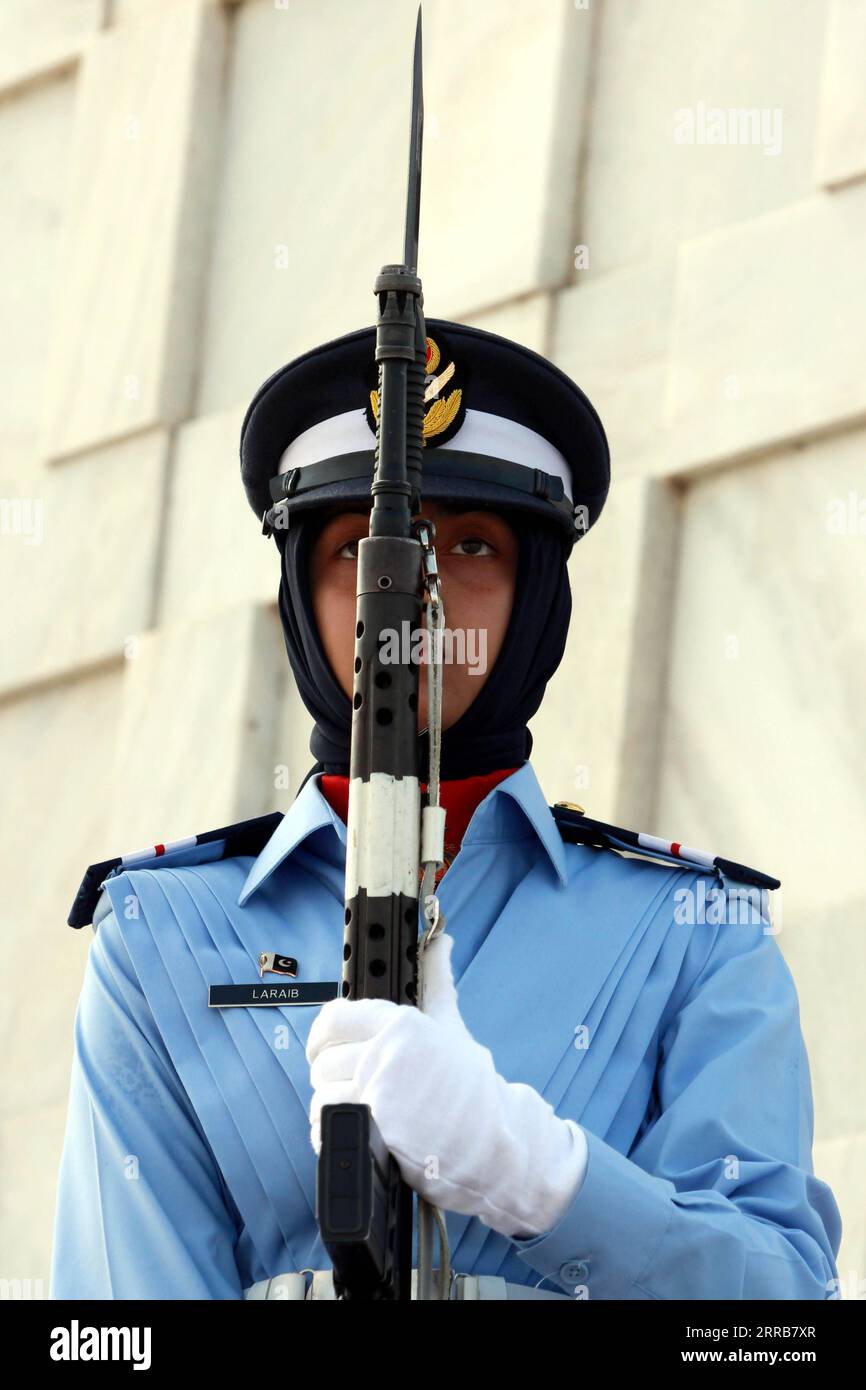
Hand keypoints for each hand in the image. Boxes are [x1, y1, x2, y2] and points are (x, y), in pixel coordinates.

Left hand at [306, 931, 586, 1238]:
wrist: (494, 1140)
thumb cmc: (471, 1085)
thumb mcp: (451, 1025)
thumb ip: (437, 979)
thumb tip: (441, 940)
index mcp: (401, 1022)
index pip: (333, 1018)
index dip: (320, 1035)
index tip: (322, 1046)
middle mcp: (387, 1050)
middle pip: (322, 1060)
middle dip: (329, 1076)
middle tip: (350, 1084)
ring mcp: (379, 1089)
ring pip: (322, 1095)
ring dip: (331, 1107)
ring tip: (357, 1110)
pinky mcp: (375, 1125)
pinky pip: (329, 1126)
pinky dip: (332, 1135)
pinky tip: (358, 1133)